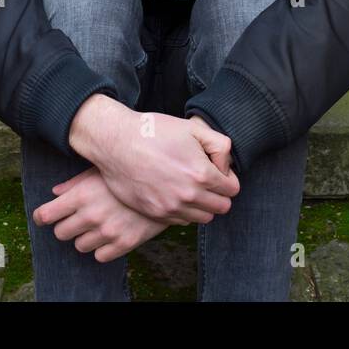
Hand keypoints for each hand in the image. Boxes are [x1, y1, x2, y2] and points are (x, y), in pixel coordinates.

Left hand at [32, 166, 168, 261]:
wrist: (165, 186)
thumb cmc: (129, 175)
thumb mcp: (99, 171)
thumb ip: (74, 183)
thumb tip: (55, 193)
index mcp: (81, 195)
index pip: (47, 215)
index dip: (42, 216)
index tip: (44, 217)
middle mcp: (91, 216)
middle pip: (60, 233)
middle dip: (65, 226)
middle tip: (74, 219)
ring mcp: (107, 232)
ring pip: (79, 246)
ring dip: (84, 237)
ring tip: (96, 225)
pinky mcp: (123, 244)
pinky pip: (99, 256)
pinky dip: (102, 248)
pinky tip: (109, 234)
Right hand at [69, 96, 239, 224]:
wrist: (116, 142)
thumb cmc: (153, 131)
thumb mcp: (193, 128)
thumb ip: (220, 146)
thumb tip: (225, 167)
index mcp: (201, 174)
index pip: (232, 189)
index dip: (227, 177)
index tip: (216, 169)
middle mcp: (188, 195)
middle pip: (222, 207)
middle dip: (219, 193)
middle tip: (205, 178)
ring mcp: (170, 207)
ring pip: (203, 218)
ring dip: (202, 204)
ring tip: (190, 186)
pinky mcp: (155, 213)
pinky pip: (181, 221)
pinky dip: (183, 210)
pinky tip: (174, 192)